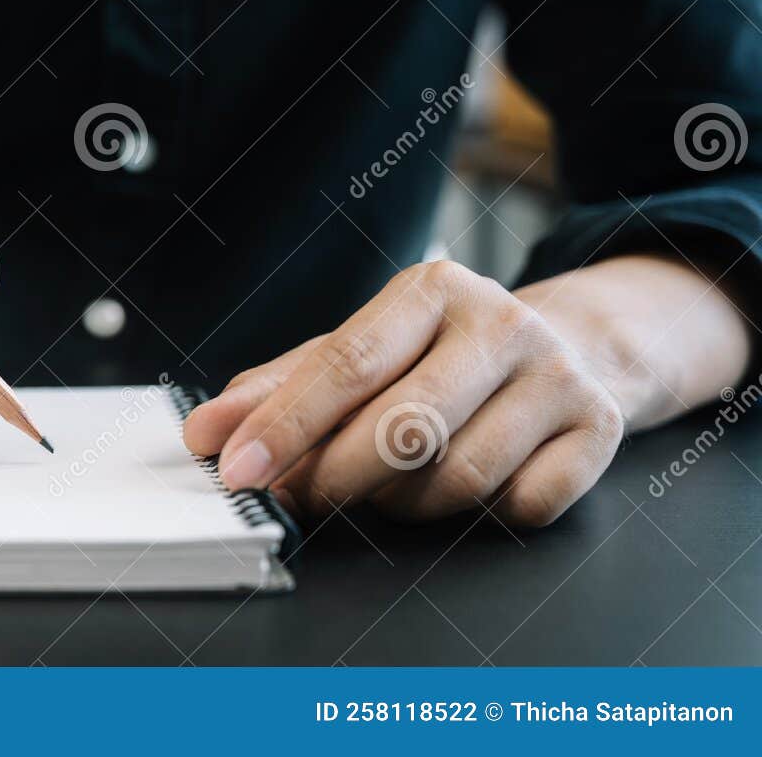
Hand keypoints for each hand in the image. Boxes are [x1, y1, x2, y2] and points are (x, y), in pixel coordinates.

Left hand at [183, 260, 638, 526]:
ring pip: (459, 477)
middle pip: (403, 427)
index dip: (286, 425)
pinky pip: (521, 504)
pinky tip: (468, 485)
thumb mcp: (357, 352)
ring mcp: (557, 376)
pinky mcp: (599, 429)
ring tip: (390, 484)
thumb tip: (205, 432)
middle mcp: (501, 322)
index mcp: (431, 290)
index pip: (346, 363)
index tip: (236, 468)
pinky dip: (481, 514)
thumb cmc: (437, 356)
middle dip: (336, 477)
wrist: (567, 347)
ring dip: (405, 502)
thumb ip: (277, 391)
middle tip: (303, 497)